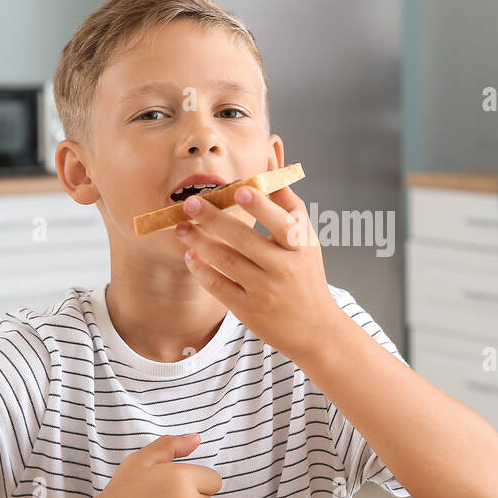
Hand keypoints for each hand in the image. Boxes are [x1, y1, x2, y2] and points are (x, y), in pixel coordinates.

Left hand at [173, 184, 339, 362]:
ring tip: (181, 228)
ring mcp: (264, 291)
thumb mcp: (306, 240)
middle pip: (244, 239)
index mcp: (299, 247)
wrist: (315, 329)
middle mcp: (283, 268)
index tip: (240, 190)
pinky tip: (190, 256)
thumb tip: (270, 168)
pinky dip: (201, 270)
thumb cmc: (306, 276)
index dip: (261, 206)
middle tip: (190, 204)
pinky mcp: (248, 310)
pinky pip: (218, 286)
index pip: (281, 222)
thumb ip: (288, 204)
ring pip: (226, 261)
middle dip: (214, 219)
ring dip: (200, 242)